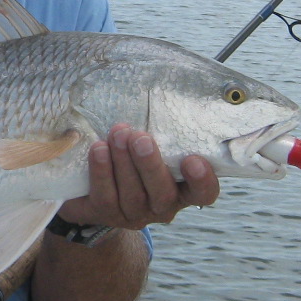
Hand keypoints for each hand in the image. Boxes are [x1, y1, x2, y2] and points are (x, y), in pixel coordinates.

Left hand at [55, 124, 217, 228]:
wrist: (96, 187)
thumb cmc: (135, 154)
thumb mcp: (155, 142)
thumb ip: (163, 128)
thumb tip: (168, 85)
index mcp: (183, 189)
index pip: (204, 193)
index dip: (202, 181)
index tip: (193, 159)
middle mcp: (163, 206)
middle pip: (163, 192)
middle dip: (150, 164)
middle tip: (140, 138)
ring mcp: (135, 213)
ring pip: (132, 194)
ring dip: (123, 162)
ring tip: (117, 134)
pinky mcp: (107, 214)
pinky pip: (105, 196)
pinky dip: (101, 172)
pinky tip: (98, 150)